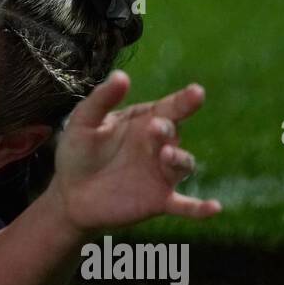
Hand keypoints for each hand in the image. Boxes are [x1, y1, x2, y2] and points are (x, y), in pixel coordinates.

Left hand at [51, 70, 221, 233]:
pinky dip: (200, 208)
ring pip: (184, 164)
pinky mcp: (159, 200)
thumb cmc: (78, 152)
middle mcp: (158, 145)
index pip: (169, 107)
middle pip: (174, 133)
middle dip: (167, 128)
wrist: (69, 194)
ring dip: (179, 159)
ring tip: (167, 154)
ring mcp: (161, 173)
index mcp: (143, 121)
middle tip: (155, 126)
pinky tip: (214, 207)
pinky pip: (185, 205)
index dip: (184, 100)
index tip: (196, 92)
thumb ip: (102, 99)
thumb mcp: (83, 122)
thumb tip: (122, 76)